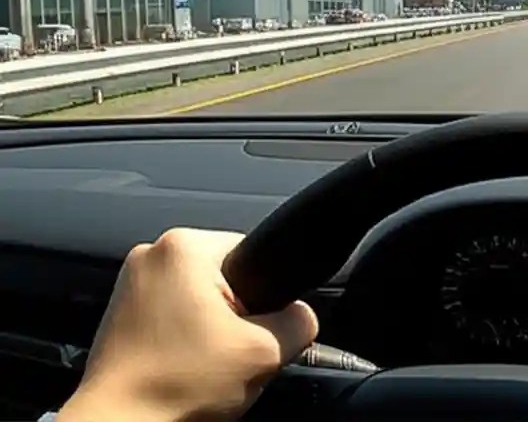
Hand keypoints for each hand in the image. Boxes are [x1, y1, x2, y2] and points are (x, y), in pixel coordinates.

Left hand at [57, 228, 318, 421]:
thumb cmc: (177, 387)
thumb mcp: (266, 352)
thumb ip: (301, 321)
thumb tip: (302, 315)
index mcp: (184, 247)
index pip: (254, 255)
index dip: (266, 299)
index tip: (250, 334)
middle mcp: (151, 255)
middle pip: (226, 279)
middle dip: (236, 317)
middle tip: (228, 355)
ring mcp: (129, 285)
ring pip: (200, 301)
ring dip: (210, 331)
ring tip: (201, 365)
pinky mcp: (118, 314)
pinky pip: (172, 317)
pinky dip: (184, 341)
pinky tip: (182, 369)